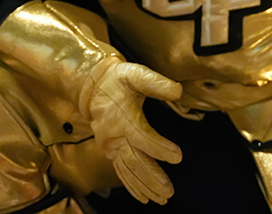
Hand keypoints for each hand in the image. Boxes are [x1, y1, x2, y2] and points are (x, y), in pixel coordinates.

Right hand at [80, 59, 182, 203]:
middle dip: (152, 177)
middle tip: (169, 190)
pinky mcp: (111, 151)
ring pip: (128, 170)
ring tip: (161, 198)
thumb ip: (157, 83)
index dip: (159, 147)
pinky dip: (133, 186)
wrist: (94, 87)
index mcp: (122, 116)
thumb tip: (177, 90)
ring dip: (145, 186)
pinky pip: (121, 171)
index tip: (177, 156)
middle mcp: (114, 135)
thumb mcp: (137, 74)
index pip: (142, 136)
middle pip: (134, 160)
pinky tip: (145, 197)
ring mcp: (111, 146)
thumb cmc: (119, 80)